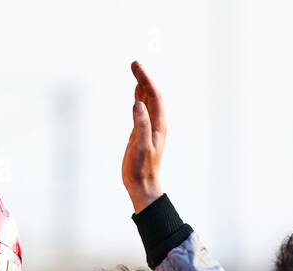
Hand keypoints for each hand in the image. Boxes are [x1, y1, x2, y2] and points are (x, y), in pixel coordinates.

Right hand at [121, 61, 166, 212]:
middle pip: (151, 95)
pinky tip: (135, 95)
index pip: (153, 96)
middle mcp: (156, 123)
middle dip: (143, 78)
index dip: (146, 79)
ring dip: (141, 86)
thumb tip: (137, 105)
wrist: (142, 186)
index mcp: (158, 125)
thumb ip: (141, 126)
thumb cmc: (142, 169)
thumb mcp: (141, 147)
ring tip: (135, 71)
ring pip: (147, 101)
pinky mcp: (140, 133)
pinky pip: (141, 112)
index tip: (136, 66)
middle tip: (134, 63)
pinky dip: (138, 100)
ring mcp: (148, 128)